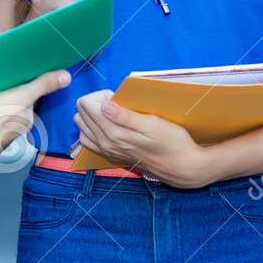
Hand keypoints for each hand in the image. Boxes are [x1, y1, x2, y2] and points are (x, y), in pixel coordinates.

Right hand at [0, 69, 70, 160]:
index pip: (30, 103)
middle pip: (14, 111)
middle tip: (0, 88)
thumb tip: (66, 77)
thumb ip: (43, 85)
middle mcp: (13, 133)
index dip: (24, 91)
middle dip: (9, 101)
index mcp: (26, 121)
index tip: (17, 82)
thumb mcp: (22, 94)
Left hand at [73, 89, 213, 187]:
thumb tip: (104, 105)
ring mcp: (107, 150)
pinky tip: (109, 124)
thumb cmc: (172, 142)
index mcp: (113, 133)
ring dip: (92, 115)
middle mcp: (105, 143)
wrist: (181, 167)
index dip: (100, 95)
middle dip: (94, 102)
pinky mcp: (112, 155)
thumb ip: (125, 116)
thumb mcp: (153, 124)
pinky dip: (93, 128)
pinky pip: (89, 140)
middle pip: (80, 114)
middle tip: (116, 102)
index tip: (117, 96)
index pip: (86, 105)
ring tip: (113, 112)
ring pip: (82, 127)